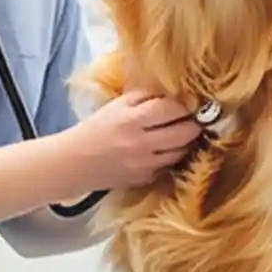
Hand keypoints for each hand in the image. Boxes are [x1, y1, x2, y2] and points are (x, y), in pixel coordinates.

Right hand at [61, 89, 202, 190]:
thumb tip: (177, 92)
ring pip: (183, 151)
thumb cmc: (97, 128)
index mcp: (132, 119)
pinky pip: (170, 165)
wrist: (75, 162)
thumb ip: (146, 95)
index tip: (192, 100)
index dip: (187, 103)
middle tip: (196, 116)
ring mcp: (146, 164)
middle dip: (195, 122)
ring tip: (186, 131)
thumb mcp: (118, 104)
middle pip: (186, 132)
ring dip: (188, 140)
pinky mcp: (146, 178)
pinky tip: (170, 147)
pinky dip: (174, 155)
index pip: (173, 108)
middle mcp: (142, 143)